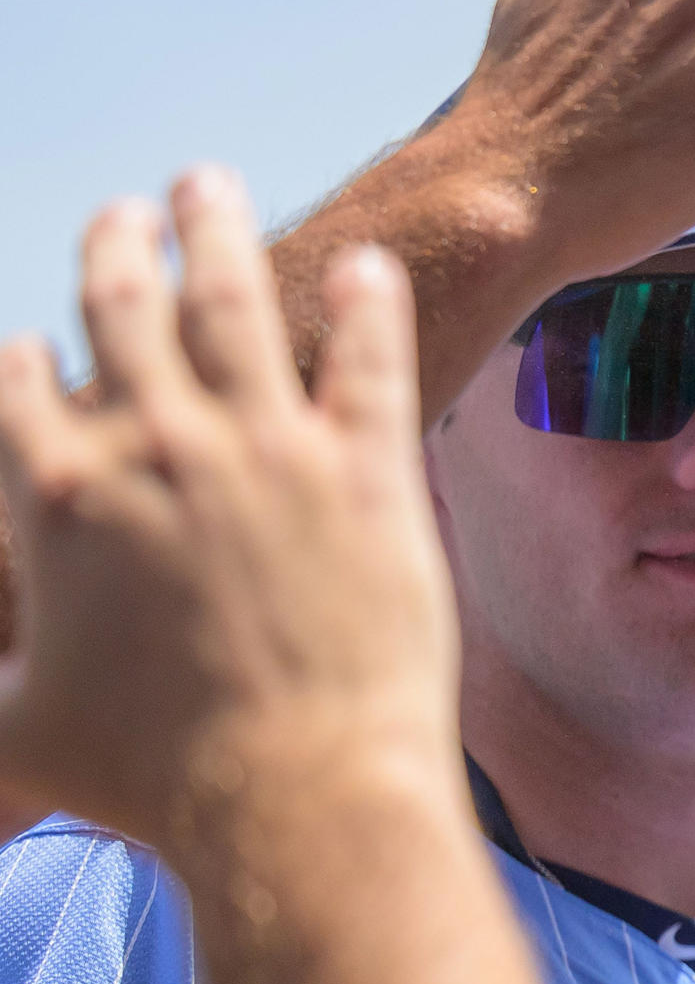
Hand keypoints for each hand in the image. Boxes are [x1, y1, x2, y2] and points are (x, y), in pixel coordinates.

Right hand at [0, 174, 457, 868]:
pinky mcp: (367, 468)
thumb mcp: (16, 734)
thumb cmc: (152, 782)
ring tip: (209, 186)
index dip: (27, 357)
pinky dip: (366, 303)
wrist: (294, 797)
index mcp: (55, 495)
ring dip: (216, 231)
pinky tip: (371, 264)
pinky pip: (367, 358)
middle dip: (117, 248)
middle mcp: (152, 446)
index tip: (39, 340)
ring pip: (231, 301)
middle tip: (127, 211)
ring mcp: (264, 447)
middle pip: (121, 308)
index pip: (19, 385)